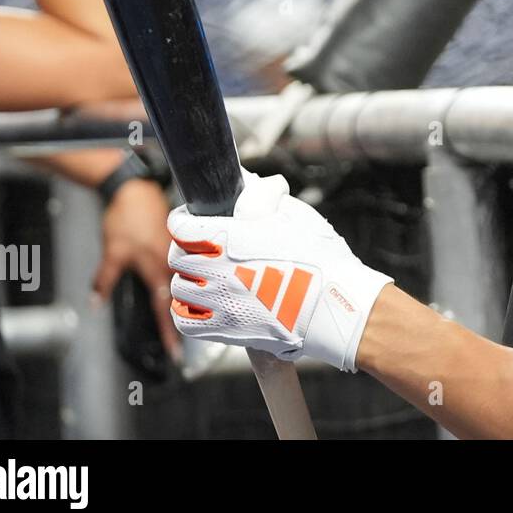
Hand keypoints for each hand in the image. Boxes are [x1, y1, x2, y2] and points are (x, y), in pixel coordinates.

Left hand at [91, 178, 181, 362]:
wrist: (135, 189)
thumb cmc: (126, 216)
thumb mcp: (112, 251)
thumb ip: (105, 279)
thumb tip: (96, 303)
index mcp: (158, 268)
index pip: (165, 309)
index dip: (169, 332)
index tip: (176, 353)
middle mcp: (174, 263)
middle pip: (181, 299)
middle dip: (184, 322)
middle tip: (182, 344)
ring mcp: (179, 253)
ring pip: (184, 284)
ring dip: (185, 302)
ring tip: (186, 320)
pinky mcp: (179, 244)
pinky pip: (183, 269)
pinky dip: (183, 281)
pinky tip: (181, 286)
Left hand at [167, 170, 392, 370]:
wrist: (335, 307)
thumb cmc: (322, 262)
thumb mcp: (298, 217)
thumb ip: (270, 198)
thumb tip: (258, 183)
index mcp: (231, 238)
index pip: (181, 225)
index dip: (183, 217)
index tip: (188, 216)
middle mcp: (218, 270)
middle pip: (177, 257)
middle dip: (186, 248)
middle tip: (201, 247)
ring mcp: (220, 302)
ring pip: (181, 289)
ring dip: (191, 280)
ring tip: (207, 277)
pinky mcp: (226, 330)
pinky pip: (186, 321)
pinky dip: (189, 311)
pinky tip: (205, 304)